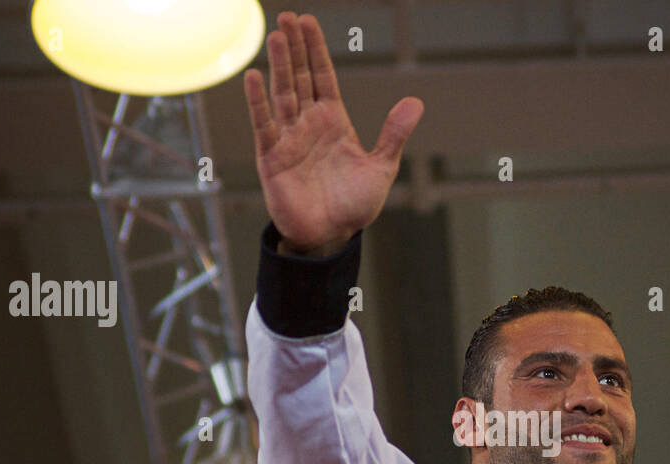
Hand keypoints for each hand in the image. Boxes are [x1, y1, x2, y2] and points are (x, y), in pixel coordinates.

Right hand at [243, 11, 423, 255]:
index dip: (316, 50)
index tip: (308, 23)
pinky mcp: (272, 157)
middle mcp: (309, 125)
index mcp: (334, 122)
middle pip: (300, 78)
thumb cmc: (354, 205)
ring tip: (277, 37)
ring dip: (280, 66)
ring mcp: (289, 139)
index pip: (323, 77)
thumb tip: (415, 102)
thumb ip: (394, 134)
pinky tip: (254, 77)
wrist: (332, 236)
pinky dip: (258, 102)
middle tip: (288, 17)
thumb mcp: (382, 168)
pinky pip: (264, 125)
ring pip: (282, 94)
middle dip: (295, 48)